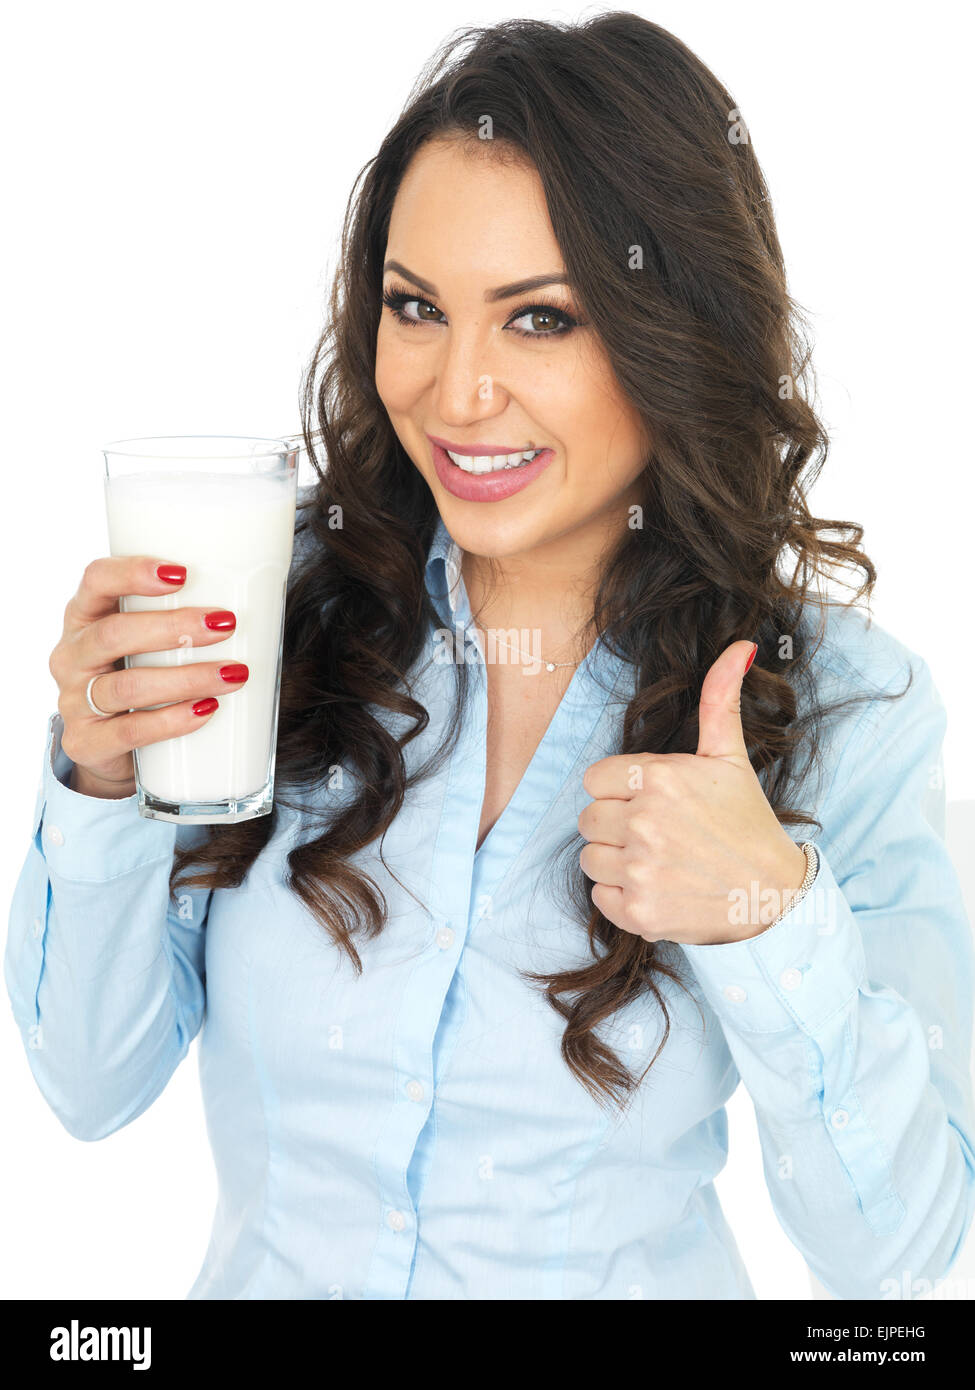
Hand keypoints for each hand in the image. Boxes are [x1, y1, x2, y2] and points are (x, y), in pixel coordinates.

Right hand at [49, 557, 246, 798]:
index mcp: (86, 616)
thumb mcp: (149, 643)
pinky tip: (206, 710)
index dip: (133, 573)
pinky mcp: (87, 743)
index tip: (182, 573)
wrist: (114, 750)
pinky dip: (172, 720)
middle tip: (225, 624)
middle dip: (174, 627)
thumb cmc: (142, 679)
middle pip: (114, 633)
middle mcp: (72, 655)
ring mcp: (74, 701)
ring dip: (186, 678)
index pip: (96, 580)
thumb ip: (181, 619)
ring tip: (233, 674)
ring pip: (127, 686)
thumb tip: (263, 600)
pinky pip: (129, 731)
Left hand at [578, 640, 806, 945]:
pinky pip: (599, 897)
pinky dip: (621, 897)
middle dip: (615, 825)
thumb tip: (740, 646)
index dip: (619, 790)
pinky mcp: (638, 912)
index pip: (595, 779)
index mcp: (659, 778)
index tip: (650, 801)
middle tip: (656, 834)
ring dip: (615, 861)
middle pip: (588, 819)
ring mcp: (640, 869)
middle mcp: (645, 822)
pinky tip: (656, 888)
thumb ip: (720, 700)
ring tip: (656, 861)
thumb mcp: (731, 758)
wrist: (772, 895)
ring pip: (589, 858)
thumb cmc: (747, 821)